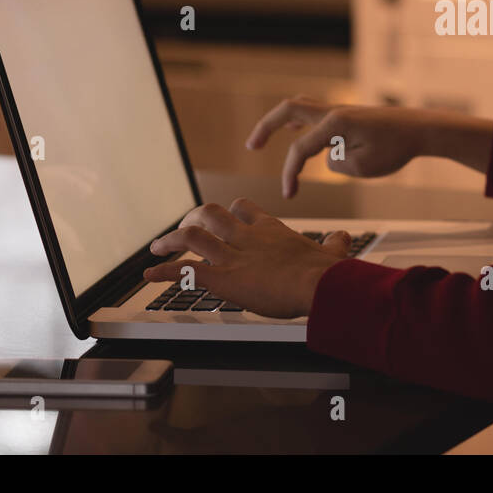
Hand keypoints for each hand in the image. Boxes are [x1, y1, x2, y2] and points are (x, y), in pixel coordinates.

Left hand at [142, 198, 351, 317]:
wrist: (319, 284)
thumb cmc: (326, 272)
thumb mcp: (332, 253)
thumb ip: (334, 244)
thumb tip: (343, 237)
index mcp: (270, 229)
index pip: (243, 208)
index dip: (229, 212)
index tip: (222, 219)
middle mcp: (247, 237)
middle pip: (211, 213)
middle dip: (192, 219)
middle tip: (182, 231)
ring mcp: (232, 256)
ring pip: (191, 235)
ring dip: (170, 240)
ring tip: (157, 248)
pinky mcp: (222, 277)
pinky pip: (185, 270)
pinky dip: (163, 272)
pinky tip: (149, 277)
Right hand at [245, 96, 431, 197]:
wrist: (422, 129)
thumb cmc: (396, 149)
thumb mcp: (363, 166)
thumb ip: (336, 163)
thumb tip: (327, 157)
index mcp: (335, 124)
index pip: (300, 149)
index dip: (289, 173)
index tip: (289, 195)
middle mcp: (334, 111)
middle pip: (289, 110)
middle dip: (266, 127)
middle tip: (251, 145)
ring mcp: (342, 110)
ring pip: (301, 106)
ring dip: (281, 120)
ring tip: (265, 137)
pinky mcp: (350, 115)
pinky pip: (316, 112)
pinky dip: (300, 121)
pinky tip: (298, 131)